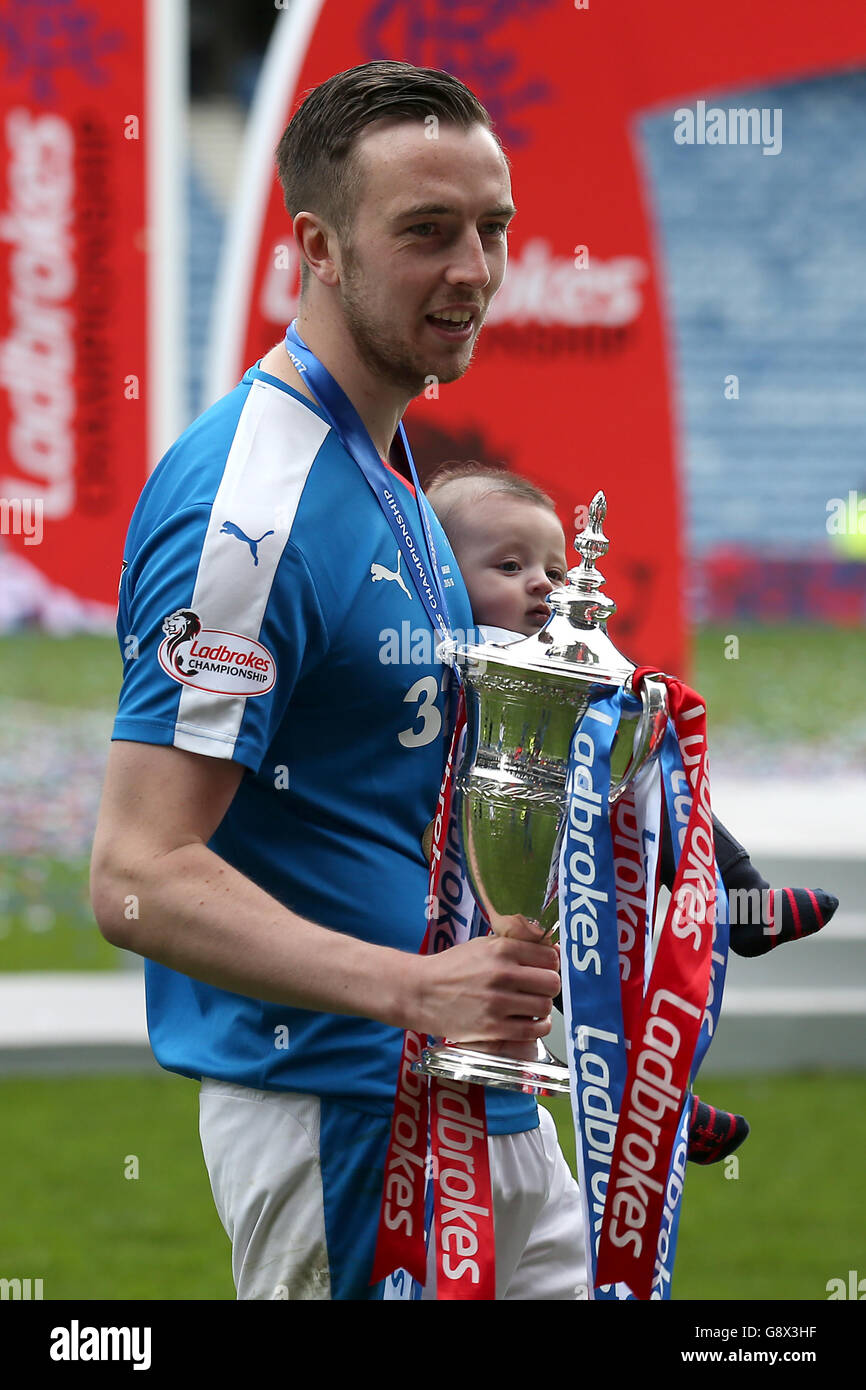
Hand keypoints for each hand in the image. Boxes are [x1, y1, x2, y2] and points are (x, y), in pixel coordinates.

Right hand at [409, 931, 559, 1047]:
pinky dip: (538, 1027)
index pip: (550, 957)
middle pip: (552, 983)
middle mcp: (502, 974)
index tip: (544, 970)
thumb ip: (516, 945)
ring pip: (545, 1007)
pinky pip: (533, 1030)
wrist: (421, 992)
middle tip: (539, 990)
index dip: (551, 965)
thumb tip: (552, 950)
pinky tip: (530, 1022)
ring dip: (542, 1008)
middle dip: (548, 987)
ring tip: (531, 1006)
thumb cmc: (452, 967)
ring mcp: (498, 1002)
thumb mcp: (483, 945)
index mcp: (501, 949)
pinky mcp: (493, 1027)